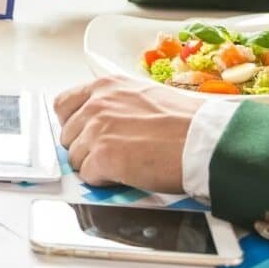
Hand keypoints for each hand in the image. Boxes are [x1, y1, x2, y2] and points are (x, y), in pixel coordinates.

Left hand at [55, 77, 199, 191]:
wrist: (203, 140)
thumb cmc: (185, 121)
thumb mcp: (144, 96)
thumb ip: (117, 105)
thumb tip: (104, 123)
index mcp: (106, 86)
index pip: (64, 104)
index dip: (72, 124)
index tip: (83, 135)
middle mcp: (97, 104)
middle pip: (67, 135)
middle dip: (84, 149)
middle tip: (110, 156)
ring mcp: (97, 130)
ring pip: (75, 158)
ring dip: (93, 166)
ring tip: (123, 165)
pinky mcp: (103, 156)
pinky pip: (87, 176)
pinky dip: (102, 181)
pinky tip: (125, 175)